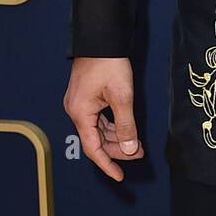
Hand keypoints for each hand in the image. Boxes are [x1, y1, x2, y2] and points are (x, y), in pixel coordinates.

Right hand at [63, 57, 143, 182]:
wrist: (101, 39)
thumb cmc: (110, 64)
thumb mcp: (122, 96)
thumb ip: (126, 124)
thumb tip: (131, 149)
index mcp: (81, 113)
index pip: (93, 148)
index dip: (107, 164)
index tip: (120, 176)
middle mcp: (76, 111)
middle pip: (96, 140)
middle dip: (118, 149)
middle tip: (139, 153)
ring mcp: (80, 104)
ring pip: (98, 129)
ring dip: (117, 137)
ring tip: (137, 144)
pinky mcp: (85, 97)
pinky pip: (98, 119)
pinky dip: (112, 126)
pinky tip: (126, 129)